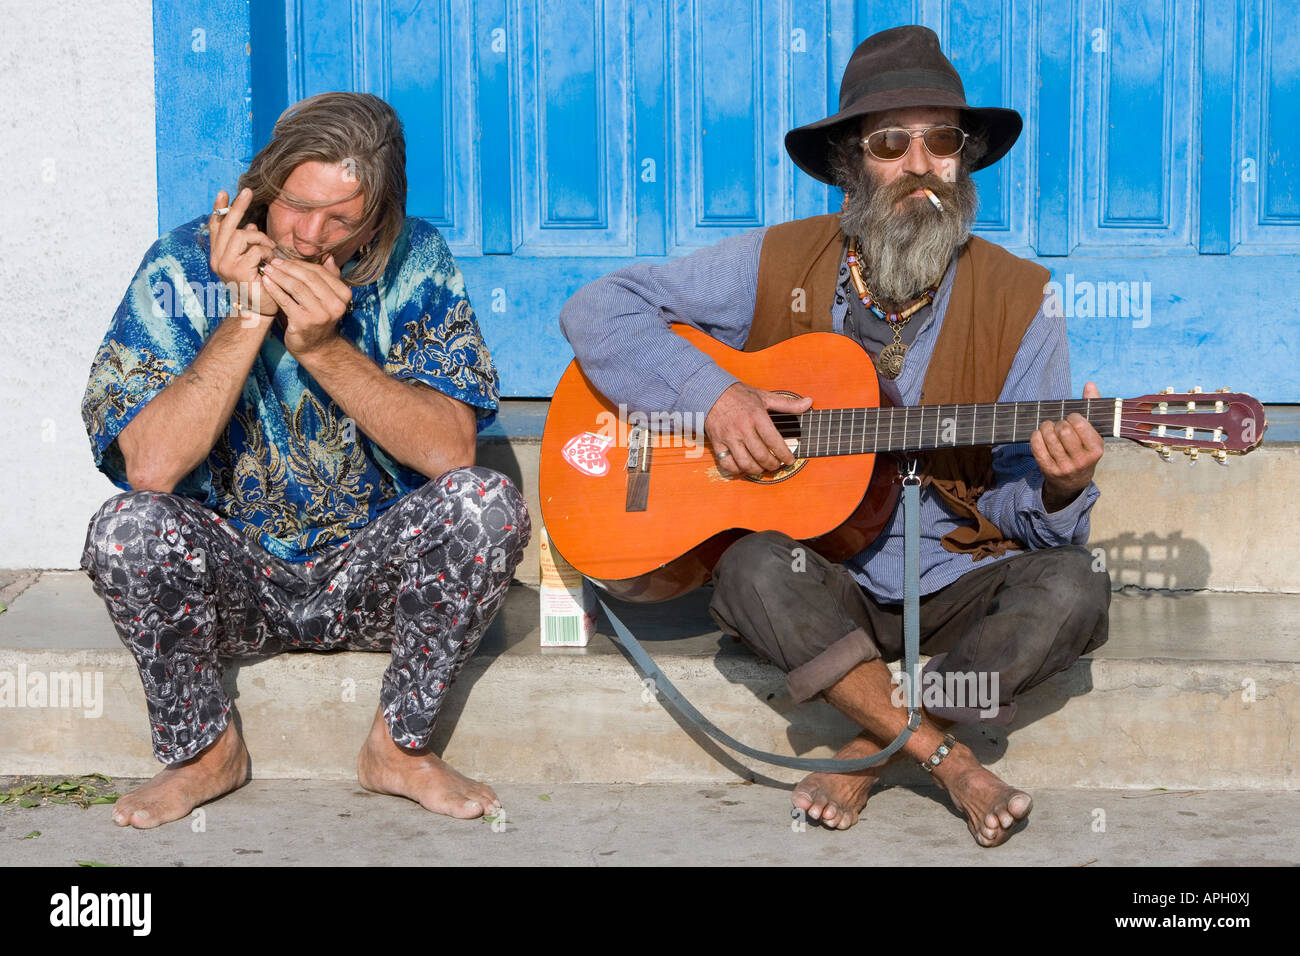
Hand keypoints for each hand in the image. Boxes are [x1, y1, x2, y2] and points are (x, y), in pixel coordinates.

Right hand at [208, 188, 276, 316]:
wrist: (259, 311)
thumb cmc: (259, 285)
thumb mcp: (253, 261)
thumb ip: (248, 244)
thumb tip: (249, 225)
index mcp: (219, 254)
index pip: (216, 226)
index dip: (219, 209)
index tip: (224, 193)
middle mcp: (218, 258)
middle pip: (226, 225)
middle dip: (238, 206)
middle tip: (247, 191)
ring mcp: (225, 265)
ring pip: (242, 235)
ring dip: (260, 240)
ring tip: (269, 251)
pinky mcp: (237, 271)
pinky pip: (255, 249)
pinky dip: (266, 252)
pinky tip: (269, 262)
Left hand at [258, 254, 352, 357]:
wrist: (316, 347)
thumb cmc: (319, 318)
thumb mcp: (329, 299)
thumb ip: (330, 278)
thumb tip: (329, 257)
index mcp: (343, 295)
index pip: (320, 272)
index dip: (301, 264)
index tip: (285, 259)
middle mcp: (335, 305)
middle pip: (308, 278)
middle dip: (288, 267)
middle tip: (274, 262)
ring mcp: (320, 315)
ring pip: (296, 288)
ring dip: (279, 276)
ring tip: (268, 269)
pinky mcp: (303, 323)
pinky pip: (286, 301)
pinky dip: (274, 289)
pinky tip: (266, 282)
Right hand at [704, 382, 812, 476]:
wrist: (710, 392)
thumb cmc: (739, 395)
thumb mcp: (764, 396)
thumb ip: (788, 404)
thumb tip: (808, 403)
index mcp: (756, 416)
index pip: (774, 441)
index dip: (785, 454)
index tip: (790, 460)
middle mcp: (743, 428)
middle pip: (761, 455)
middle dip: (773, 464)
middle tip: (777, 465)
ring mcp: (729, 437)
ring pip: (745, 463)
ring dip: (757, 470)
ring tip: (763, 468)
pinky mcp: (717, 443)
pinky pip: (728, 463)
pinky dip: (738, 470)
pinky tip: (745, 467)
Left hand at [1031, 381, 1104, 511]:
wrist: (1073, 482)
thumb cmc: (1084, 450)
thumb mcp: (1093, 433)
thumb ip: (1092, 407)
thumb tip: (1089, 384)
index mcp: (1096, 449)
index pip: (1080, 425)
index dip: (1072, 417)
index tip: (1071, 418)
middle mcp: (1081, 460)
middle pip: (1063, 430)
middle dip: (1058, 422)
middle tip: (1059, 424)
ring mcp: (1064, 467)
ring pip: (1049, 438)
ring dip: (1046, 427)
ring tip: (1048, 427)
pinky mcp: (1049, 470)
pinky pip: (1037, 448)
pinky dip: (1036, 436)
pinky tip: (1039, 434)